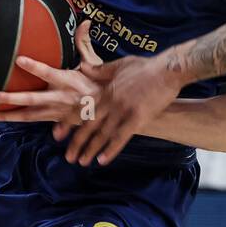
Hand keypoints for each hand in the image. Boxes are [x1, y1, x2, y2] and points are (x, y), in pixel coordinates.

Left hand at [0, 21, 103, 124]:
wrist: (108, 111)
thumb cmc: (99, 84)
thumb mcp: (94, 63)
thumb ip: (84, 43)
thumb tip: (84, 22)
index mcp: (67, 81)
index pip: (48, 72)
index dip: (34, 66)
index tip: (19, 59)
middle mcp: (59, 98)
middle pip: (31, 99)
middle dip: (10, 98)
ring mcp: (56, 112)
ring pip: (28, 116)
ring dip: (8, 116)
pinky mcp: (55, 121)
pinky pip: (34, 121)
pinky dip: (18, 122)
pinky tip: (3, 120)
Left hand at [60, 53, 187, 165]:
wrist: (168, 69)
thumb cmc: (146, 66)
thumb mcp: (119, 65)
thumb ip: (100, 70)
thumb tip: (83, 67)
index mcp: (105, 90)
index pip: (82, 109)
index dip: (68, 122)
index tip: (57, 134)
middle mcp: (110, 102)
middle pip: (89, 125)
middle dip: (77, 142)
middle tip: (68, 156)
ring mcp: (123, 110)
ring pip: (102, 134)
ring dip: (91, 149)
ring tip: (82, 162)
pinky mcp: (138, 117)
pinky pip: (121, 137)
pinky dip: (110, 150)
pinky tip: (102, 160)